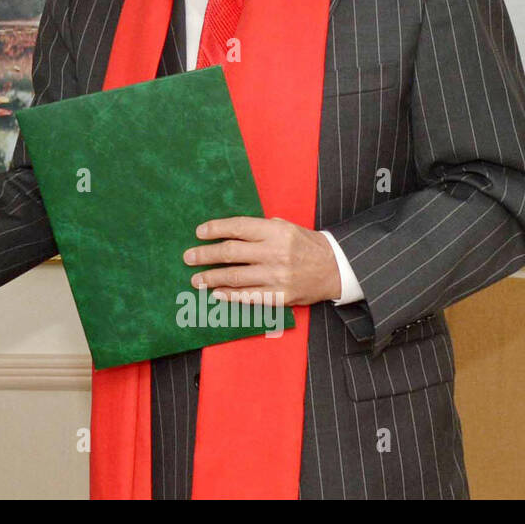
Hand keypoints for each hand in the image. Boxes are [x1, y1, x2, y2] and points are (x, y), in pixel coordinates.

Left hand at [182, 216, 341, 306]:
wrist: (336, 267)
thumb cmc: (305, 244)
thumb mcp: (286, 227)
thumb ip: (259, 229)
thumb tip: (226, 231)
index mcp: (276, 231)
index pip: (238, 228)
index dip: (215, 229)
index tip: (198, 232)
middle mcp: (275, 253)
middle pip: (231, 253)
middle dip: (205, 255)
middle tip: (188, 257)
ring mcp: (278, 276)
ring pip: (235, 277)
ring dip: (211, 278)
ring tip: (196, 279)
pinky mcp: (281, 295)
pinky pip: (249, 296)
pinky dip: (230, 295)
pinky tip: (216, 293)